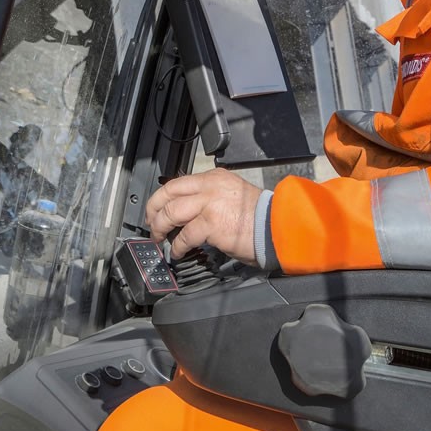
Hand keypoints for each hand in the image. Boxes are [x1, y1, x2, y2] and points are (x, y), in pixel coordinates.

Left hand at [144, 169, 261, 263]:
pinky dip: (177, 246)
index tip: (156, 210)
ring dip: (160, 228)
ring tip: (160, 239)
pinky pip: (184, 236)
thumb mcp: (233, 195)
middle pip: (168, 193)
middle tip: (152, 225)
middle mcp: (210, 186)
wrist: (279, 227)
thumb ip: (210, 198)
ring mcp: (209, 203)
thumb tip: (188, 212)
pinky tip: (178, 252)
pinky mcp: (211, 223)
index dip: (161, 198)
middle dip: (153, 211)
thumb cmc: (260, 217)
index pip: (178, 183)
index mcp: (215, 178)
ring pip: (171, 212)